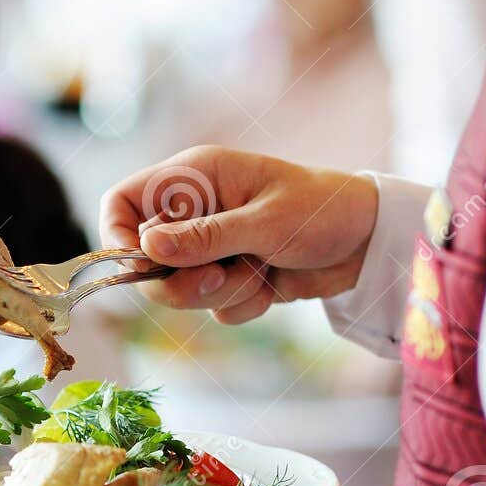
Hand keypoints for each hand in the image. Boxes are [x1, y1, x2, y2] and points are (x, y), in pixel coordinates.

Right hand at [101, 145, 380, 323]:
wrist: (369, 242)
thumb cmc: (321, 212)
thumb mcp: (264, 223)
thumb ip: (204, 238)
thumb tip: (145, 248)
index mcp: (194, 178)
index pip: (123, 202)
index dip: (116, 235)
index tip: (138, 267)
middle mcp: (194, 211)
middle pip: (145, 260)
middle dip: (179, 281)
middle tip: (217, 279)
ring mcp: (210, 247)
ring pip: (179, 290)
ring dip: (219, 294)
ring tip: (259, 273)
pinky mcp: (229, 277)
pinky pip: (212, 307)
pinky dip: (242, 304)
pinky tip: (272, 283)